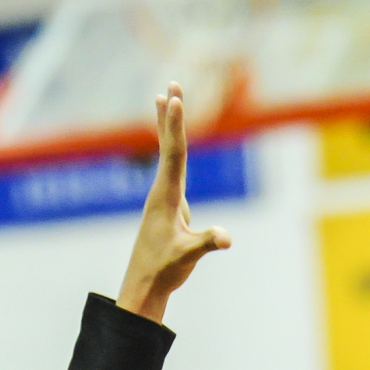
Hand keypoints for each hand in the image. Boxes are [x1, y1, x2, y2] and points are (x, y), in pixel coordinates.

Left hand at [117, 82, 230, 323]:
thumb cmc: (164, 269)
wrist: (143, 285)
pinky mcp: (168, 206)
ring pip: (168, 154)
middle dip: (170, 115)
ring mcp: (164, 197)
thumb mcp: (187, 257)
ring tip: (164, 100)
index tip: (175, 98)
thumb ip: (206, 243)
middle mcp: (162, 191)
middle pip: (168, 145)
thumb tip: (226, 238)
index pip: (174, 154)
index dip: (175, 125)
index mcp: (166, 197)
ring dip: (168, 126)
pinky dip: (173, 149)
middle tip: (171, 85)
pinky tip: (175, 146)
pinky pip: (172, 168)